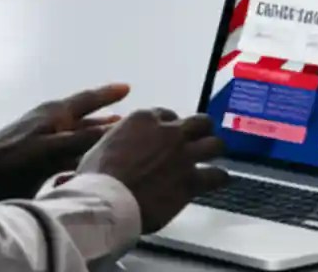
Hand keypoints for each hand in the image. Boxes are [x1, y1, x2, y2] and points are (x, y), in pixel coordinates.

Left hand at [0, 83, 128, 201]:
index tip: (127, 88)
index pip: (88, 100)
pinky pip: (63, 149)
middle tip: (125, 117)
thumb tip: (115, 127)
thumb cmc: (9, 163)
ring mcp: (38, 138)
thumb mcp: (51, 149)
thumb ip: (82, 139)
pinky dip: (77, 152)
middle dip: (104, 118)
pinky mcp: (31, 156)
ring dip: (91, 135)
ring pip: (73, 134)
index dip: (109, 95)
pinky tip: (79, 162)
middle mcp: (48, 122)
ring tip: (109, 136)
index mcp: (54, 114)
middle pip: (83, 117)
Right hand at [77, 109, 228, 232]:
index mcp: (144, 119)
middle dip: (200, 130)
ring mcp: (183, 155)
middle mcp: (168, 132)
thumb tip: (118, 147)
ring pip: (214, 144)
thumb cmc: (97, 177)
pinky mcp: (192, 180)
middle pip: (198, 122)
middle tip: (199, 137)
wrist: (107, 201)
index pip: (166, 114)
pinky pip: (217, 175)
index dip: (169, 125)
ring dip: (213, 150)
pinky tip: (220, 179)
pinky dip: (220, 178)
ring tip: (213, 154)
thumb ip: (118, 141)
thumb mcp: (101, 146)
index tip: (168, 133)